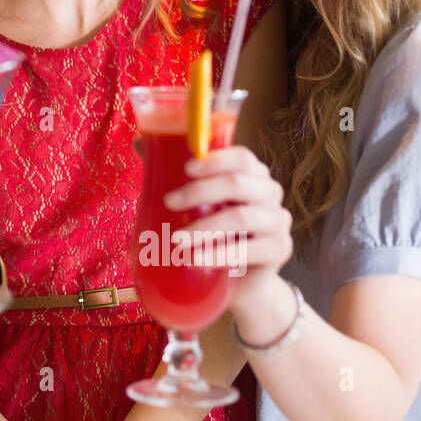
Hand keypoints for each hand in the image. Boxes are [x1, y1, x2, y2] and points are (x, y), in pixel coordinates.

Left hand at [163, 146, 291, 308]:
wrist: (242, 276)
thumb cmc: (216, 230)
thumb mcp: (199, 202)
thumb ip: (174, 172)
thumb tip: (140, 143)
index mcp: (253, 174)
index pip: (241, 157)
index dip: (215, 160)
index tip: (186, 169)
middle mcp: (270, 193)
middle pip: (238, 184)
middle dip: (200, 192)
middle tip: (169, 202)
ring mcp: (278, 221)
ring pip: (241, 217)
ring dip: (204, 228)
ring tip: (176, 240)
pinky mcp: (279, 249)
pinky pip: (249, 250)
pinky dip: (218, 254)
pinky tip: (194, 259)